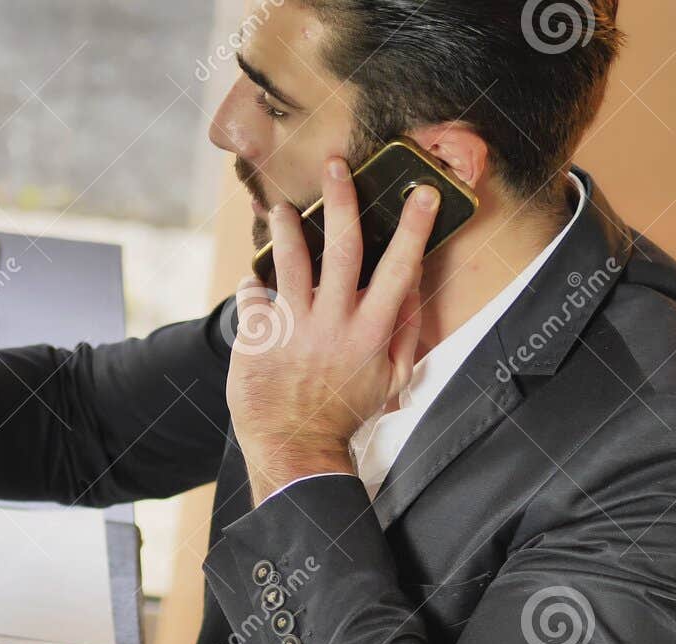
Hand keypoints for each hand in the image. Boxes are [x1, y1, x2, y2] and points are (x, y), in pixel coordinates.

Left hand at [227, 156, 437, 501]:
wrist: (294, 446)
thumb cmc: (344, 413)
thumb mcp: (389, 381)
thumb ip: (403, 334)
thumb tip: (411, 289)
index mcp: (371, 332)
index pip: (399, 268)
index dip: (414, 227)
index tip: (423, 191)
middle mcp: (333, 322)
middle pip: (344, 247)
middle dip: (342, 200)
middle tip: (338, 165)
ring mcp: (293, 326)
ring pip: (291, 260)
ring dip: (287, 228)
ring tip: (280, 208)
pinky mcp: (258, 335)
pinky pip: (253, 296)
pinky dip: (253, 284)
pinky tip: (256, 281)